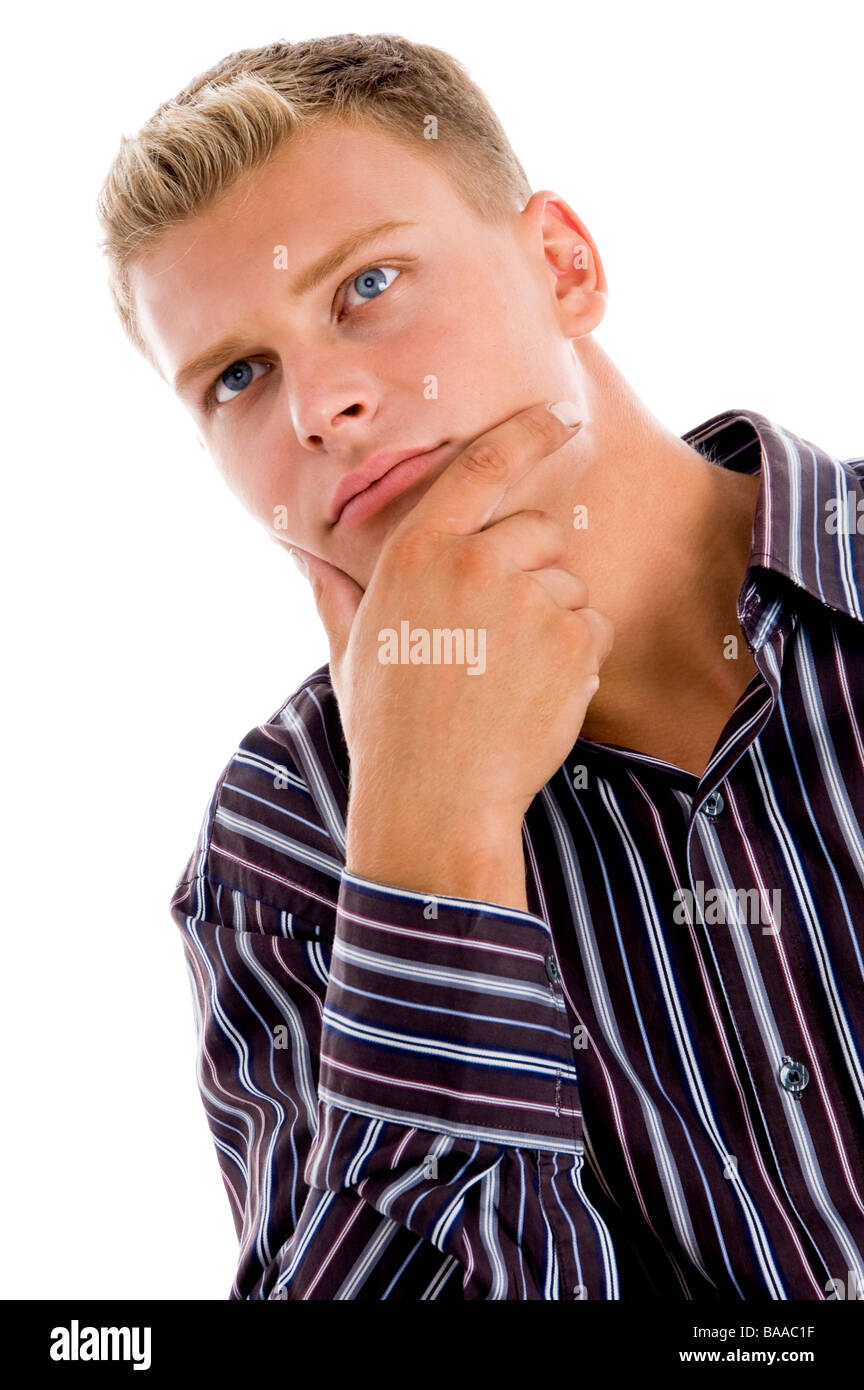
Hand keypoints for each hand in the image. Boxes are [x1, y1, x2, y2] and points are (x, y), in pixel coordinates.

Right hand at [291, 401, 613, 831]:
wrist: (436, 802)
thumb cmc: (388, 730)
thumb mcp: (351, 653)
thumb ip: (335, 593)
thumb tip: (303, 554)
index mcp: (416, 553)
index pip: (482, 466)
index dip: (528, 432)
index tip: (560, 415)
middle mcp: (473, 562)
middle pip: (537, 532)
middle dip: (531, 571)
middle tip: (499, 637)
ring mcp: (528, 599)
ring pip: (569, 585)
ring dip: (554, 622)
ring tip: (509, 679)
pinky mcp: (573, 640)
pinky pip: (596, 627)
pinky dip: (579, 658)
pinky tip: (536, 696)